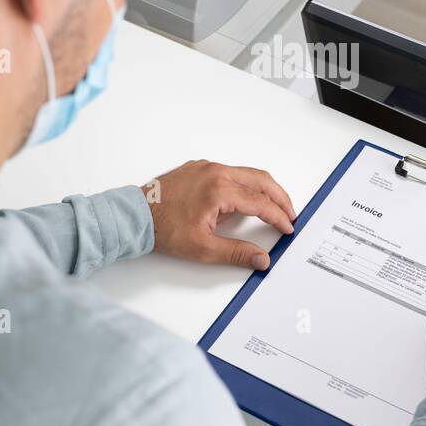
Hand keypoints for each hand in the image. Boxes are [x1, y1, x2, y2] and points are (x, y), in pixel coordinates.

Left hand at [144, 160, 295, 270]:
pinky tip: (245, 199)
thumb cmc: (163, 229)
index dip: (278, 217)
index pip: (261, 203)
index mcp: (220, 190)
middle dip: (280, 197)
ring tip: (273, 206)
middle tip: (290, 213)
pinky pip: (230, 172)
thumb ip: (237, 252)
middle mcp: (216, 172)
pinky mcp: (199, 168)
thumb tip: (262, 259)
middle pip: (261, 180)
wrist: (135, 217)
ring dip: (263, 189)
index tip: (288, 227)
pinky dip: (245, 184)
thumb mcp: (204, 248)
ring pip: (247, 173)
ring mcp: (206, 167)